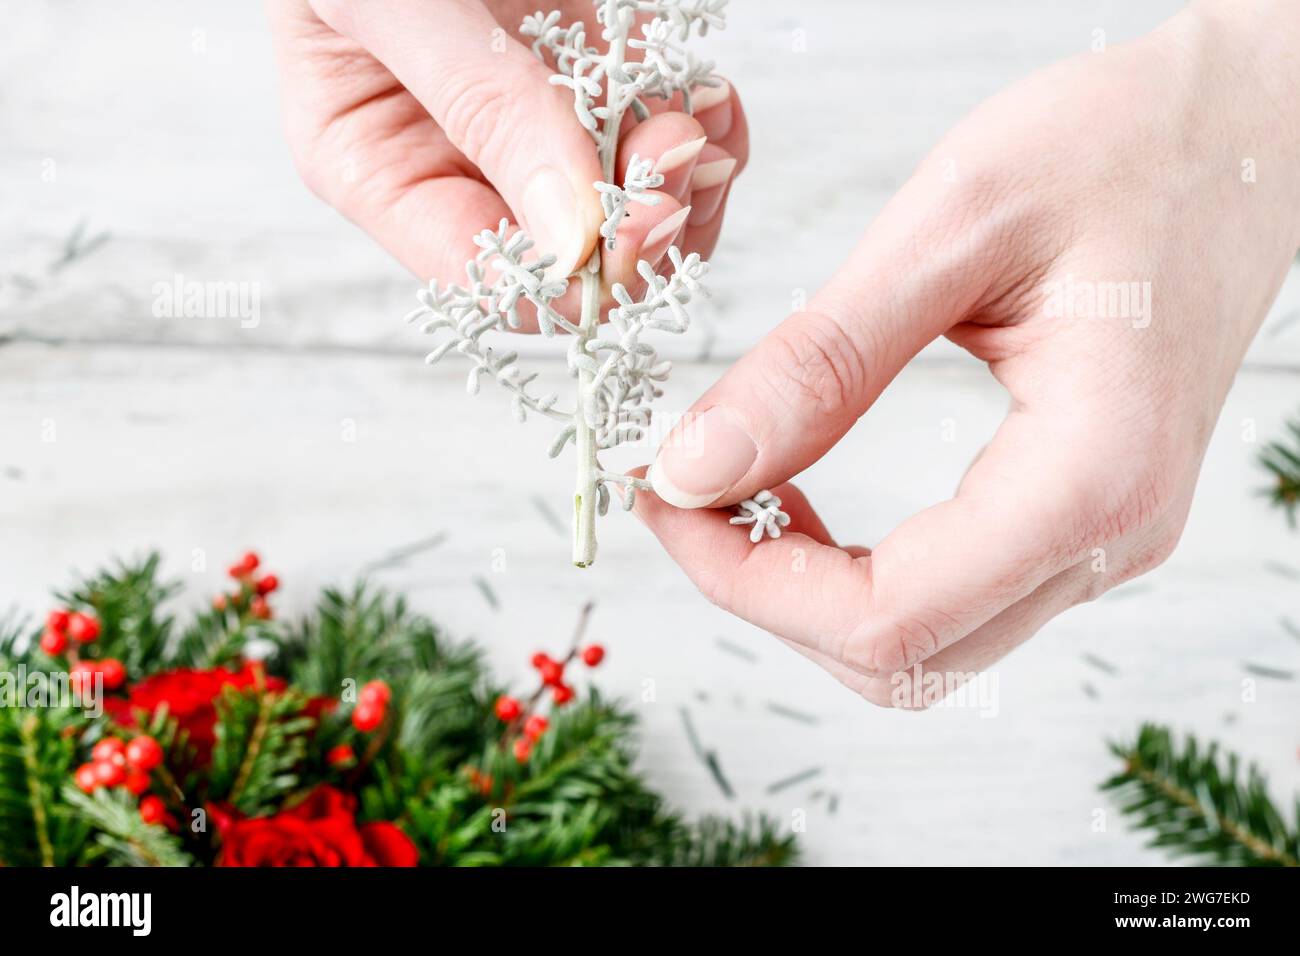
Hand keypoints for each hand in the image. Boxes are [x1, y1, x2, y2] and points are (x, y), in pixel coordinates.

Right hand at [267, 0, 746, 315]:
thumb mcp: (394, 3)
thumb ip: (482, 107)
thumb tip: (574, 237)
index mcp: (384, 167)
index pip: (486, 276)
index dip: (567, 276)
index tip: (634, 226)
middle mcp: (467, 161)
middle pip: (575, 258)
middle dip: (642, 227)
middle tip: (680, 160)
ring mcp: (543, 119)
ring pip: (635, 210)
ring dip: (684, 180)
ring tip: (696, 118)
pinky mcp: (602, 74)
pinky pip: (666, 136)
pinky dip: (701, 128)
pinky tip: (707, 98)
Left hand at [635, 1, 1299, 705]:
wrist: (1247, 131)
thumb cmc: (1129, 148)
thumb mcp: (952, 228)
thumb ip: (820, 361)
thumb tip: (699, 465)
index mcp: (1092, 475)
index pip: (886, 617)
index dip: (748, 583)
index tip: (669, 502)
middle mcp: (1110, 539)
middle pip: (899, 658)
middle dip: (763, 593)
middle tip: (686, 493)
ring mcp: (1102, 540)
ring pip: (921, 646)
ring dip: (805, 590)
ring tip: (736, 488)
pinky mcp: (1082, 517)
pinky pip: (949, 598)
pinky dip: (854, 570)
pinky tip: (803, 493)